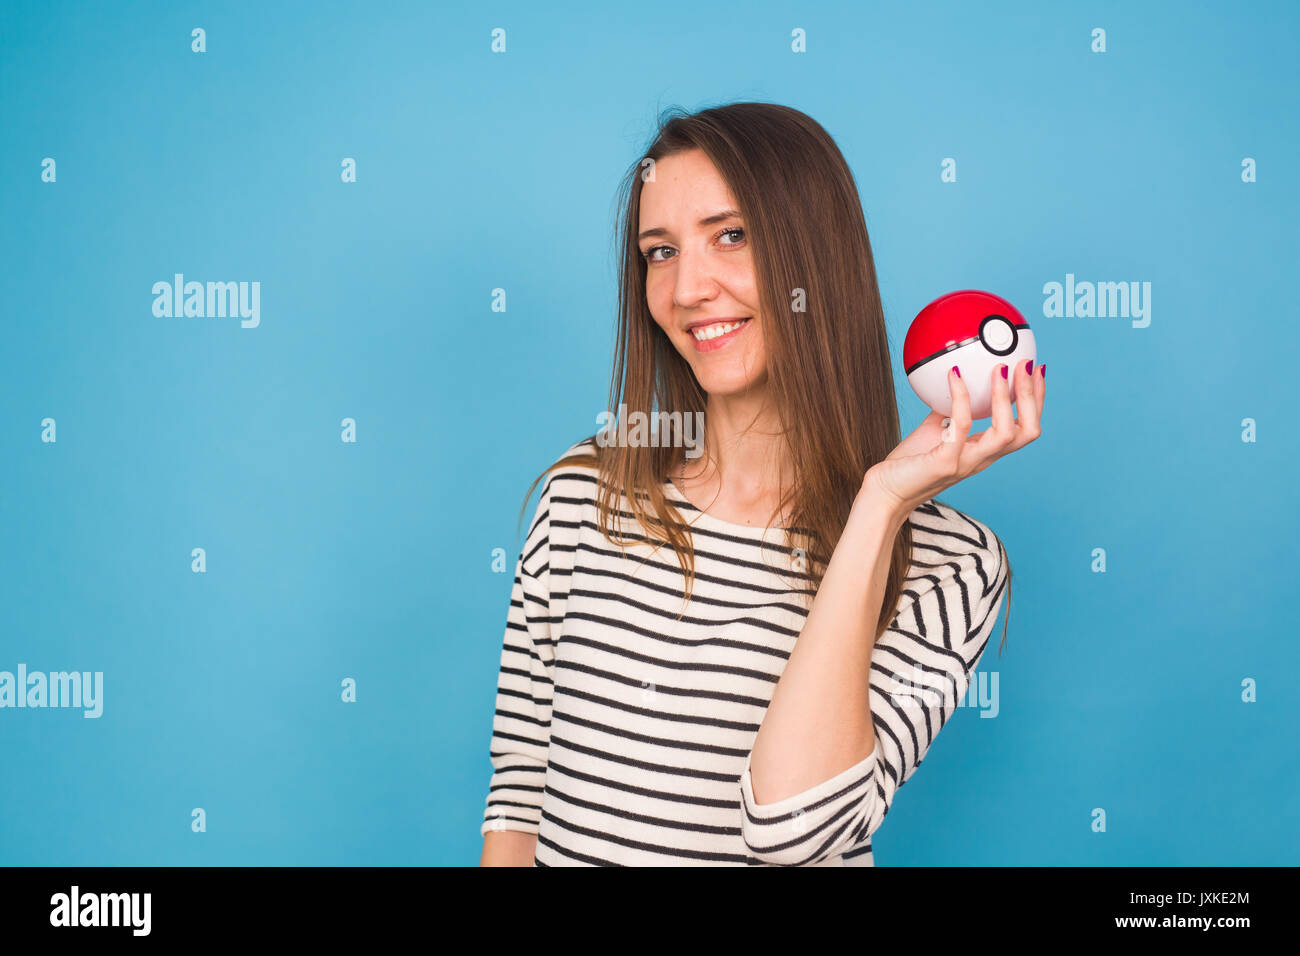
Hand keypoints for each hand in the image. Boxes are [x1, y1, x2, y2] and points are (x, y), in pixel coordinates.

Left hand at [864, 360, 1045, 517]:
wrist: (886, 491)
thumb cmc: (909, 463)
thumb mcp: (935, 430)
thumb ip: (950, 409)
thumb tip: (957, 375)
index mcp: (985, 451)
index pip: (1024, 428)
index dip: (1036, 400)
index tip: (1036, 370)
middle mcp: (982, 459)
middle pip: (1027, 432)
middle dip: (1032, 396)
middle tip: (1027, 364)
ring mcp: (966, 463)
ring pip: (1005, 432)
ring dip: (1005, 397)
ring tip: (999, 369)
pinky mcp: (945, 463)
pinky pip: (961, 425)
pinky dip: (961, 397)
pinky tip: (954, 374)